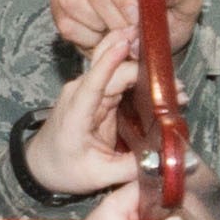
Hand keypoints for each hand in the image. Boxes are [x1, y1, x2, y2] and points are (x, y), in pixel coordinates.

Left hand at [22, 8, 182, 207]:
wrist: (42, 164)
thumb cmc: (64, 168)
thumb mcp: (98, 175)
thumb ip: (131, 168)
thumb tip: (163, 161)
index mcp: (76, 111)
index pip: (93, 80)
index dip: (109, 60)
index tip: (125, 44)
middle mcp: (81, 92)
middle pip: (114, 68)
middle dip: (146, 70)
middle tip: (177, 87)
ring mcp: (89, 88)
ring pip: (117, 64)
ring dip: (143, 65)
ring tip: (172, 78)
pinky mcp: (98, 91)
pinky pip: (119, 73)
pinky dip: (139, 71)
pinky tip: (159, 77)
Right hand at [45, 0, 198, 55]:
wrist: (151, 42)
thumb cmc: (169, 18)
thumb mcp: (185, 6)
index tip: (137, 22)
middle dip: (116, 21)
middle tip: (133, 37)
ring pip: (75, 2)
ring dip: (99, 28)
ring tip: (119, 33)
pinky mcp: (61, 1)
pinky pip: (65, 21)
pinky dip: (85, 37)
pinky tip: (102, 36)